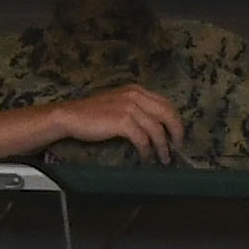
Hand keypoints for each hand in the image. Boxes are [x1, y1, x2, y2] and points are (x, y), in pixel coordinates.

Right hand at [46, 84, 183, 158]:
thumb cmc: (92, 114)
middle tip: (178, 147)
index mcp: (136, 90)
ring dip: (163, 146)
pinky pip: (143, 139)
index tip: (177, 134)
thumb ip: (136, 109)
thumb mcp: (118, 104)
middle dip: (176, 132)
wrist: (70, 116)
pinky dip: (147, 150)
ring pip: (157, 129)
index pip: (166, 103)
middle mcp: (136, 95)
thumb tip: (154, 127)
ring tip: (164, 158)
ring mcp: (129, 107)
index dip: (175, 120)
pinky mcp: (123, 121)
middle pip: (167, 113)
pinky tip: (146, 157)